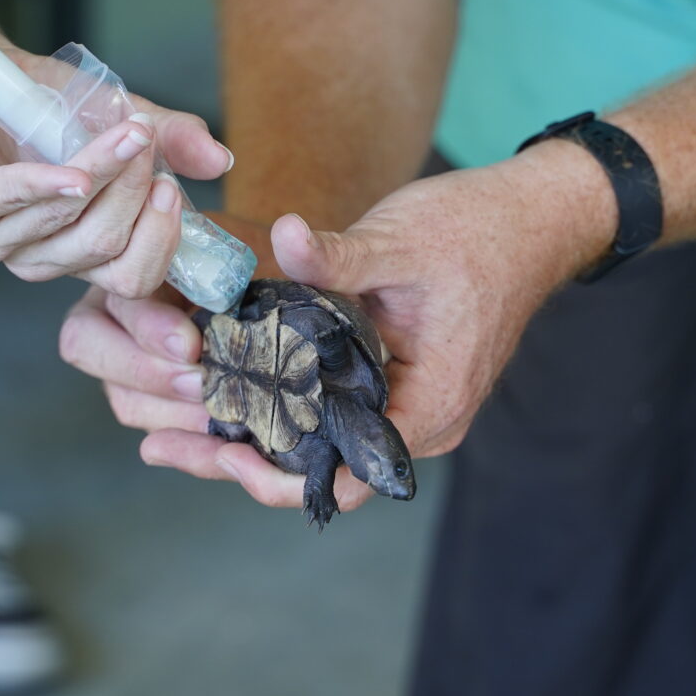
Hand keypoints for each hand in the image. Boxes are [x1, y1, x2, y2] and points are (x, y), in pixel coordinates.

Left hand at [0, 52, 235, 295]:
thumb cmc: (51, 105)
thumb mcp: (124, 121)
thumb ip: (172, 143)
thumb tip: (222, 161)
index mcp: (82, 253)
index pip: (133, 280)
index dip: (160, 241)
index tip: (173, 189)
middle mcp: (41, 257)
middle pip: (105, 247)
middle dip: (134, 190)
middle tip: (147, 138)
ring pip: (68, 219)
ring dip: (105, 168)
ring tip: (129, 126)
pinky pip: (15, 201)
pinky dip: (49, 185)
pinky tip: (76, 174)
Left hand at [61, 144, 614, 512]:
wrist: (535, 218)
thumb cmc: (481, 232)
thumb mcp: (404, 242)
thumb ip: (339, 256)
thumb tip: (285, 236)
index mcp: (428, 407)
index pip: (342, 477)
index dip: (272, 477)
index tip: (214, 452)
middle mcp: (417, 420)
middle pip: (318, 470)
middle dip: (239, 461)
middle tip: (159, 445)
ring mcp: (405, 402)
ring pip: (318, 442)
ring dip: (250, 435)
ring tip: (169, 427)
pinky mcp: (392, 378)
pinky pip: (327, 409)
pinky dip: (276, 404)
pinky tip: (220, 388)